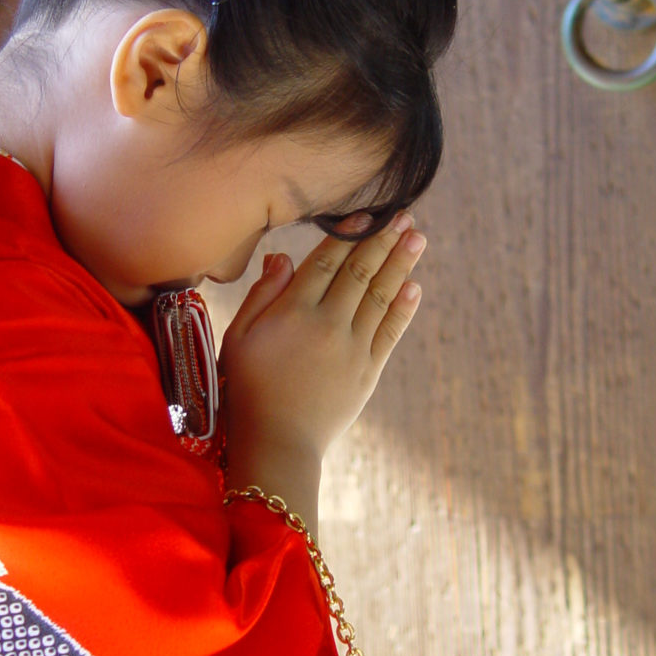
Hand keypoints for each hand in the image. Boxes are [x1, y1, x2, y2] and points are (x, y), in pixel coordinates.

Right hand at [220, 216, 425, 530]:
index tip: (367, 213)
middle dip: (383, 241)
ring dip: (401, 265)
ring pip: (380, 297)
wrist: (277, 442)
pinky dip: (404, 309)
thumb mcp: (238, 337)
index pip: (325, 263)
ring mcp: (352, 349)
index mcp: (293, 313)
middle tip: (404, 215)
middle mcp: (327, 325)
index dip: (348, 236)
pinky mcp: (368, 372)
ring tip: (418, 238)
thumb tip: (283, 257)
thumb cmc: (247, 387)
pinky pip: (390, 333)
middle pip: (360, 273)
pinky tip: (415, 287)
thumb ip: (261, 295)